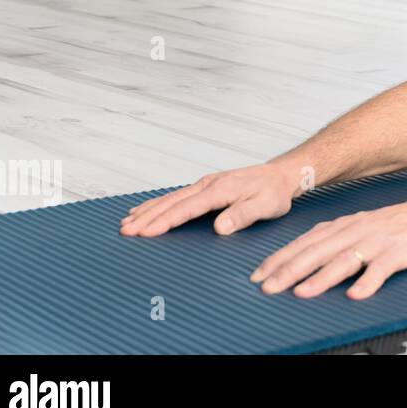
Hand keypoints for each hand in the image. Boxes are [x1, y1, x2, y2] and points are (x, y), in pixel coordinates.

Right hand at [120, 162, 301, 236]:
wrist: (281, 175)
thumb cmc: (274, 192)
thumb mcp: (265, 206)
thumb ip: (242, 215)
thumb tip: (220, 227)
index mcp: (220, 190)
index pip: (187, 208)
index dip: (166, 221)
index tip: (146, 232)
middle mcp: (208, 184)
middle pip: (172, 203)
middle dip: (147, 217)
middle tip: (125, 231)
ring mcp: (205, 184)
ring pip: (171, 198)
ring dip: (148, 210)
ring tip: (126, 222)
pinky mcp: (206, 186)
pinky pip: (177, 195)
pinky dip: (158, 203)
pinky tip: (146, 209)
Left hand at [251, 200, 406, 299]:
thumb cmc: (392, 224)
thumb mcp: (355, 225)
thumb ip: (329, 239)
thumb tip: (297, 256)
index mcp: (342, 226)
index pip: (304, 242)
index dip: (280, 258)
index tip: (258, 275)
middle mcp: (355, 231)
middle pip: (318, 251)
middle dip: (291, 270)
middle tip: (269, 287)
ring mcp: (377, 242)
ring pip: (345, 260)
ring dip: (323, 277)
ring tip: (303, 292)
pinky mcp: (398, 252)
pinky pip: (382, 268)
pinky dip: (369, 281)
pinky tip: (357, 294)